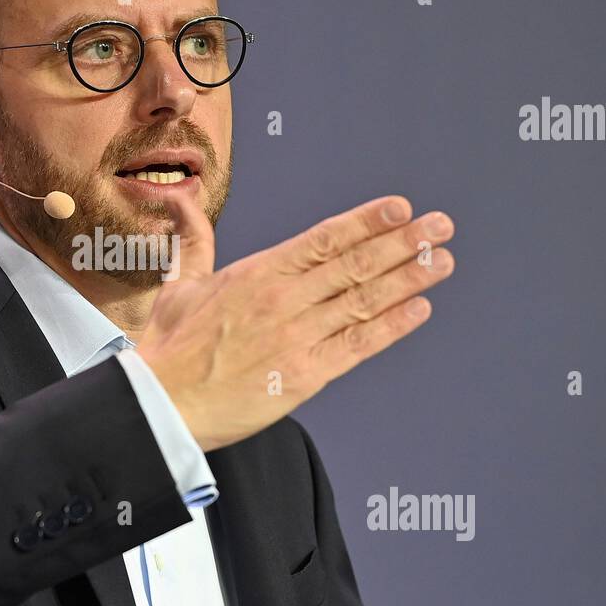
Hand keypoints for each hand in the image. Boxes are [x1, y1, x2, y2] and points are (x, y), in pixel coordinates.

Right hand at [135, 191, 454, 451]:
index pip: (324, 238)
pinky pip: (359, 346)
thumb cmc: (171, 349)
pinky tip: (420, 308)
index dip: (366, 221)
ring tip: (443, 261)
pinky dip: (392, 326)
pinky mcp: (306, 377)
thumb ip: (193, 240)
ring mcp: (297, 338)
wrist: (162, 406)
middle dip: (403, 243)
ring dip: (409, 279)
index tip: (400, 208)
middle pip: (355, 264)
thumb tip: (180, 200)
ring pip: (364, 301)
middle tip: (441, 226)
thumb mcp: (180, 284)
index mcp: (257, 272)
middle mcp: (283, 300)